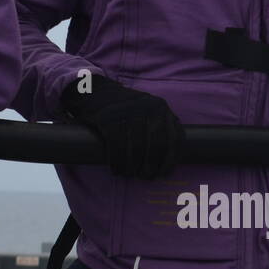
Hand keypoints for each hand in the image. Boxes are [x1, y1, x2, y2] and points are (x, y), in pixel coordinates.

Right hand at [61, 74, 186, 178]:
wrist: (95, 91)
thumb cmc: (124, 109)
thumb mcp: (147, 110)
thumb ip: (161, 126)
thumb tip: (172, 157)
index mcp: (161, 108)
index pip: (173, 138)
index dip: (170, 160)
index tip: (163, 173)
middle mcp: (148, 107)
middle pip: (156, 146)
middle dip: (151, 166)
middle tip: (144, 177)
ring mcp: (128, 112)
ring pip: (136, 148)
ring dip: (132, 167)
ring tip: (129, 174)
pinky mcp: (108, 118)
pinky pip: (116, 147)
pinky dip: (117, 162)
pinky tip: (116, 170)